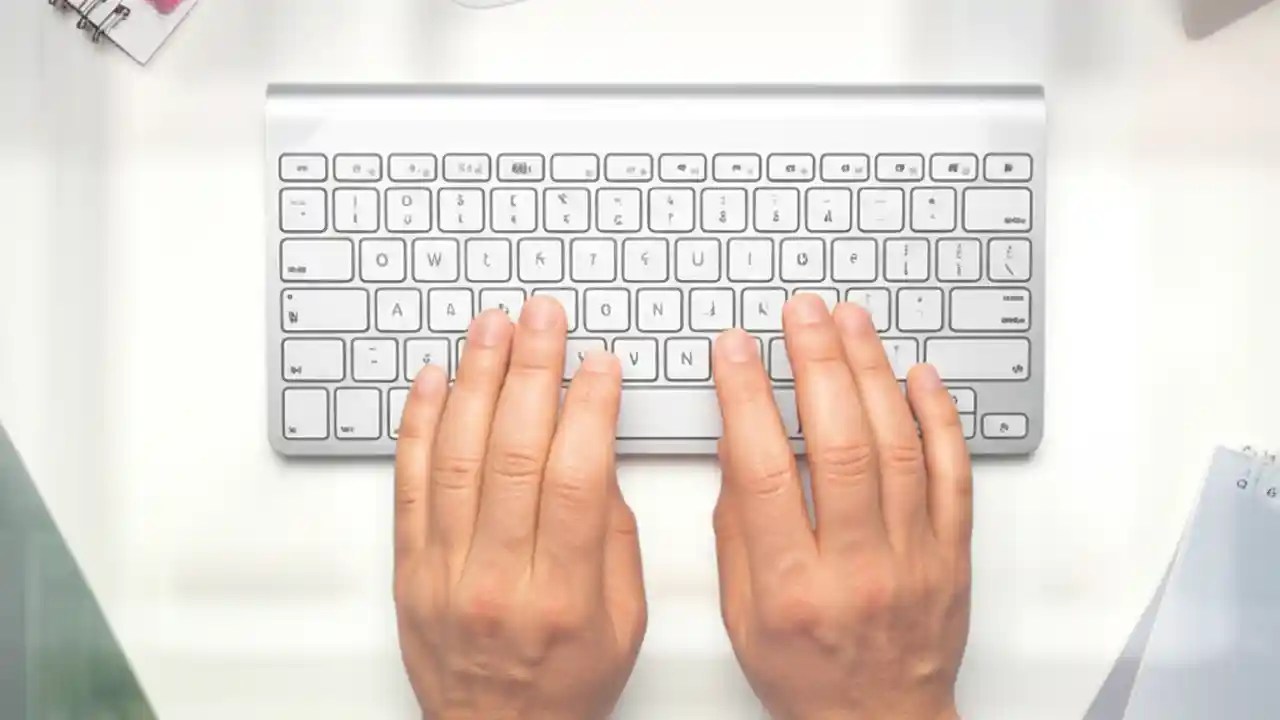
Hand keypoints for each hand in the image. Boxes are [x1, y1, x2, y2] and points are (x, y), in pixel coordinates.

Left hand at [393, 299, 646, 719]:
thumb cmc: (564, 683)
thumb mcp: (624, 624)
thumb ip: (613, 538)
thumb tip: (595, 453)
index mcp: (562, 595)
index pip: (575, 479)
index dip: (588, 409)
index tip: (598, 363)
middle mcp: (497, 579)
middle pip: (512, 452)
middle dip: (531, 371)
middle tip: (541, 318)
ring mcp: (443, 571)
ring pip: (455, 456)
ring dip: (474, 380)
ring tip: (491, 328)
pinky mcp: (407, 567)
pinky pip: (408, 483)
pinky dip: (417, 425)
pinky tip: (433, 381)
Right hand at [712, 295, 971, 719]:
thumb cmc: (804, 671)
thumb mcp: (741, 612)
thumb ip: (737, 526)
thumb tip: (739, 440)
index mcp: (791, 586)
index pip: (764, 472)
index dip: (746, 397)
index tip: (734, 348)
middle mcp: (856, 567)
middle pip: (841, 444)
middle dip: (817, 363)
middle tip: (800, 313)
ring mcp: (914, 557)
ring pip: (898, 446)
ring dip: (872, 372)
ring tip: (849, 321)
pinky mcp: (952, 552)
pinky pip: (953, 473)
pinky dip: (939, 416)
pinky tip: (917, 373)